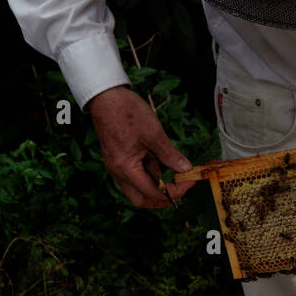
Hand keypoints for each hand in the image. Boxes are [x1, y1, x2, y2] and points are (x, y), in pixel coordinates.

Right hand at [87, 86, 193, 208]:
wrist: (106, 97)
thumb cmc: (126, 112)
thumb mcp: (154, 133)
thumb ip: (170, 155)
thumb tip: (185, 169)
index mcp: (126, 168)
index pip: (153, 193)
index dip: (174, 192)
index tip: (189, 182)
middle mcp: (118, 172)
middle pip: (142, 198)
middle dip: (163, 198)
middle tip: (182, 188)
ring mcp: (117, 166)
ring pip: (138, 188)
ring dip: (158, 186)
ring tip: (176, 173)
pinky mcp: (119, 159)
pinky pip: (135, 175)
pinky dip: (150, 175)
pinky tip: (162, 163)